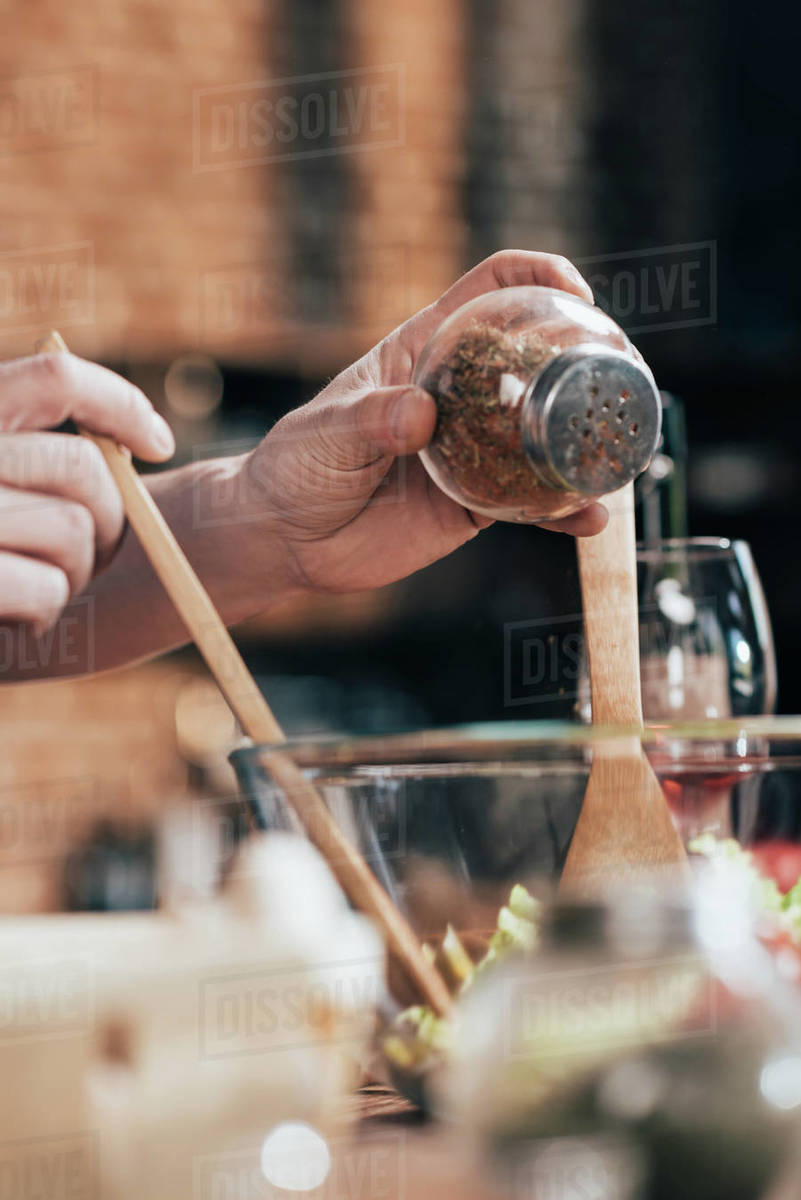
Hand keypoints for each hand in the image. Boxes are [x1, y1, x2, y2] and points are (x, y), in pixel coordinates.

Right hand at [0, 352, 173, 633]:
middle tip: (90, 555)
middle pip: (83, 467)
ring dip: (71, 573)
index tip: (160, 445)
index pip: (54, 380)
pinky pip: (47, 589)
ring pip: (74, 530)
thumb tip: (135, 446)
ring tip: (31, 587)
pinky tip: (10, 621)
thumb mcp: (1, 482)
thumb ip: (31, 458)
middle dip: (108, 519)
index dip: (122, 406)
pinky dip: (42, 613)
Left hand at [245, 250, 607, 593]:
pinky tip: (589, 519)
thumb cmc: (295, 468)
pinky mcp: (477, 502)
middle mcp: (459, 394)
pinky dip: (563, 511)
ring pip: (543, 433)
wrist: (287, 540)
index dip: (537, 276)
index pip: (489, 291)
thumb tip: (421, 416)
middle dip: (584, 359)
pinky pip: (531, 503)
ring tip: (619, 453)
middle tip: (619, 378)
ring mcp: (474, 449)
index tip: (579, 294)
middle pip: (535, 358)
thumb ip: (372, 420)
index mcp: (424, 351)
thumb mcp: (326, 434)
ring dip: (583, 440)